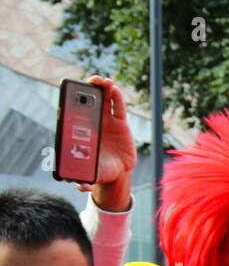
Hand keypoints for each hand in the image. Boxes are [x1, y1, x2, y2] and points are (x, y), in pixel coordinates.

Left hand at [80, 76, 135, 211]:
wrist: (117, 172)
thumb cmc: (100, 171)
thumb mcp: (92, 175)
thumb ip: (85, 179)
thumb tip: (80, 185)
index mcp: (81, 131)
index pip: (74, 113)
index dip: (72, 102)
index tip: (70, 94)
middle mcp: (92, 122)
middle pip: (88, 102)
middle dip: (86, 90)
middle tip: (87, 83)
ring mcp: (106, 121)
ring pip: (103, 101)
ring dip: (101, 89)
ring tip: (101, 80)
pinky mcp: (120, 123)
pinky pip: (118, 107)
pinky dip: (116, 97)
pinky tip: (113, 88)